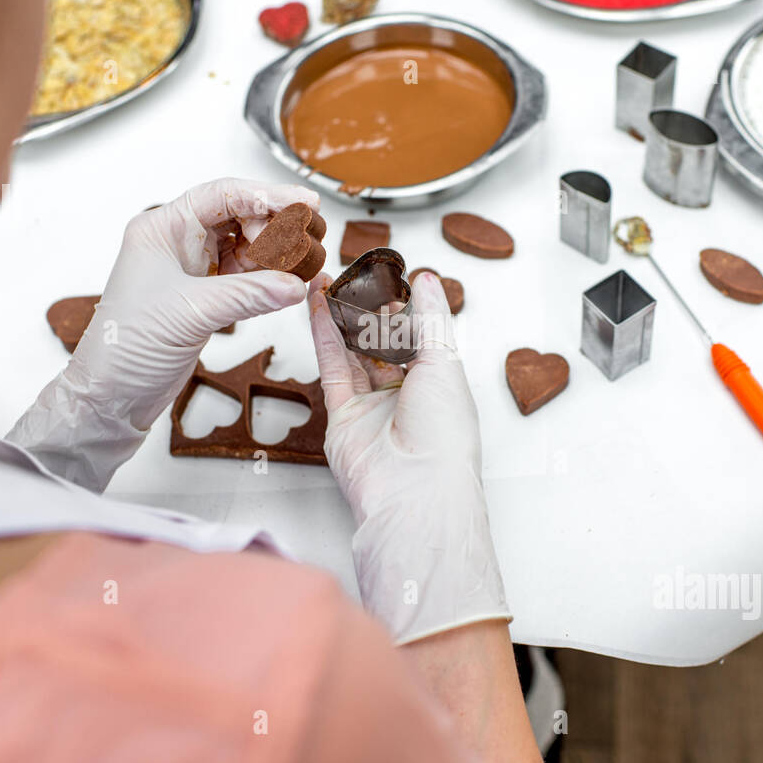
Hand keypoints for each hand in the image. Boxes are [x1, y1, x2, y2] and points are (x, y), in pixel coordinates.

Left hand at [8, 178, 315, 490]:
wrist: (113, 396)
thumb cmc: (125, 348)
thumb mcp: (191, 312)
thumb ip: (248, 294)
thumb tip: (294, 285)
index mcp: (162, 229)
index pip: (221, 196)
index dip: (265, 195)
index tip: (301, 202)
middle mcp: (177, 244)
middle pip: (238, 218)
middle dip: (276, 226)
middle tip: (308, 237)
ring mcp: (192, 271)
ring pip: (246, 248)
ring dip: (277, 254)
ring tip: (306, 263)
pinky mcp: (204, 298)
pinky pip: (246, 279)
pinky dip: (269, 282)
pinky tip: (291, 285)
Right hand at [307, 270, 509, 643]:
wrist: (413, 491)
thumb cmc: (443, 437)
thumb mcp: (444, 362)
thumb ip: (430, 317)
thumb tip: (428, 279)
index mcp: (440, 384)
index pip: (420, 336)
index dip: (404, 306)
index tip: (390, 274)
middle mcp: (407, 395)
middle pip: (382, 342)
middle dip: (368, 308)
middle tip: (353, 272)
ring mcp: (373, 406)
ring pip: (353, 351)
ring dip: (341, 315)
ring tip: (328, 278)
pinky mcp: (342, 416)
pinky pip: (332, 368)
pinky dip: (324, 334)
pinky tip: (318, 305)